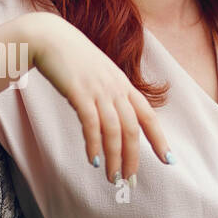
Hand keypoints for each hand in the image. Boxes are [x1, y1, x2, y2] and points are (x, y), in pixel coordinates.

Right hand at [27, 13, 173, 183]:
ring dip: (115, 157)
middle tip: (130, 180)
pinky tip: (94, 160)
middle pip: (132, 129)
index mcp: (123, 84)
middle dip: (133, 158)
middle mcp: (115, 88)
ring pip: (114, 131)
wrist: (49, 37)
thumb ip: (109, 92)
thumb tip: (113, 117)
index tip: (168, 160)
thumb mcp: (99, 73)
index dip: (159, 139)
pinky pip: (91, 124)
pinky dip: (94, 145)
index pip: (148, 116)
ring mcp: (98, 90)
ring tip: (112, 177)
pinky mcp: (79, 93)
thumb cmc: (73, 58)